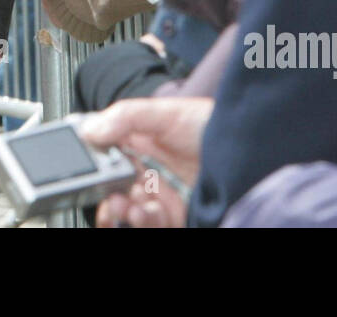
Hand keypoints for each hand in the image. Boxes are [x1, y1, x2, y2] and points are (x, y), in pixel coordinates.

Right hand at [79, 97, 213, 227]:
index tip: (82, 165)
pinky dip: (144, 221)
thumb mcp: (167, 112)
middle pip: (113, 188)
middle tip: (103, 191)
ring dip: (121, 210)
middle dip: (104, 193)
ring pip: (129, 210)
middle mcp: (148, 171)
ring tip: (122, 203)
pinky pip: (153, 224)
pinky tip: (143, 210)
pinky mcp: (178, 216)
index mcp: (139, 144)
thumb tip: (90, 129)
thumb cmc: (215, 126)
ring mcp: (163, 196)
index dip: (92, 164)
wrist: (254, 151)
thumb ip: (126, 116)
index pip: (105, 157)